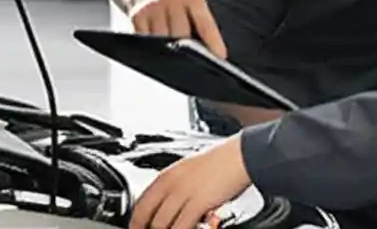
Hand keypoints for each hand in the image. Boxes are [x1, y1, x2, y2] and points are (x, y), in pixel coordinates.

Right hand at [129, 0, 228, 58]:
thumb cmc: (175, 5)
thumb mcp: (191, 7)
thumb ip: (200, 25)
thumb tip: (212, 55)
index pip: (205, 24)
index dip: (213, 42)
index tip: (220, 58)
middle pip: (181, 34)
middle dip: (188, 52)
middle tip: (194, 67)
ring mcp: (153, 6)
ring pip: (162, 39)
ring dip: (168, 53)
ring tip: (175, 65)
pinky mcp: (137, 15)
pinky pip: (145, 39)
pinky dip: (152, 49)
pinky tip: (157, 54)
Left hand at [129, 135, 251, 228]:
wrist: (240, 156)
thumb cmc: (220, 163)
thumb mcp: (189, 171)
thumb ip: (175, 187)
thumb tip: (167, 205)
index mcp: (167, 175)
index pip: (140, 204)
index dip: (135, 222)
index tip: (137, 228)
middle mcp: (171, 183)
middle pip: (148, 216)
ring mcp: (183, 192)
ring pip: (161, 224)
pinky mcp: (198, 202)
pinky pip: (181, 226)